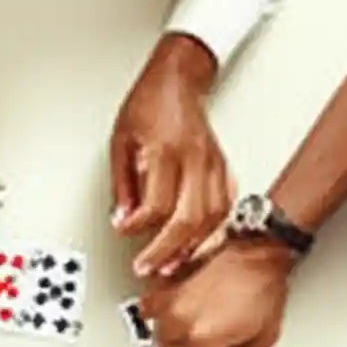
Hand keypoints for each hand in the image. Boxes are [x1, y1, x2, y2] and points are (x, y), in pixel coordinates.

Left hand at [112, 35, 229, 277]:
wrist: (178, 79)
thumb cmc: (149, 104)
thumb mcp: (120, 140)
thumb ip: (123, 184)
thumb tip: (122, 219)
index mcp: (165, 151)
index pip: (156, 204)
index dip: (138, 225)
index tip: (123, 230)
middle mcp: (194, 160)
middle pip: (188, 219)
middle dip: (166, 251)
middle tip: (147, 267)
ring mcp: (214, 165)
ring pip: (213, 218)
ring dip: (192, 247)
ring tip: (171, 264)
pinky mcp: (223, 168)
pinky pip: (226, 207)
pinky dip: (214, 231)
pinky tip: (199, 244)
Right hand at [140, 239, 293, 346]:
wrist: (262, 253)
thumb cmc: (266, 289)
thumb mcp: (263, 340)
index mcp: (202, 338)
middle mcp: (181, 317)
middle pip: (160, 340)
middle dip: (172, 341)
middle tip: (185, 338)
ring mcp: (173, 292)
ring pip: (149, 314)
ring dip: (161, 317)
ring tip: (175, 316)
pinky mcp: (172, 272)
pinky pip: (154, 289)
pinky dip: (161, 293)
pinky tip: (175, 294)